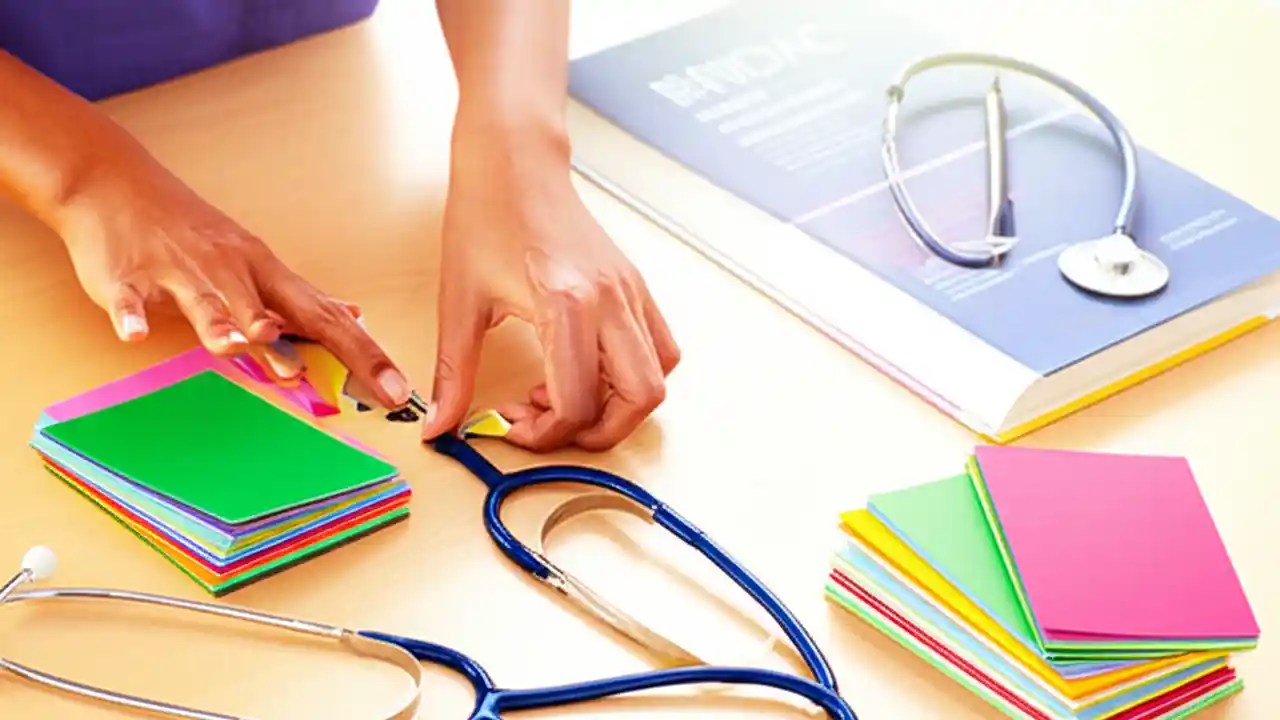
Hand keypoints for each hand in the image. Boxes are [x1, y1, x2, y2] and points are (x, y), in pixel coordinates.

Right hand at [54, 153, 411, 407]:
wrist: (115, 182)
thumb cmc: (193, 231)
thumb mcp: (257, 261)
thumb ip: (301, 299)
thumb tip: (354, 316)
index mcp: (267, 274)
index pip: (327, 318)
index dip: (364, 355)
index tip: (398, 391)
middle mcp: (231, 271)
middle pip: (275, 310)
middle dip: (306, 343)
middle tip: (324, 375)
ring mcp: (178, 272)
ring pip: (205, 303)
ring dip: (222, 324)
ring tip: (238, 344)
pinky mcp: (126, 276)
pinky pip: (129, 300)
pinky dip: (132, 315)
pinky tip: (137, 333)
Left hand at [421, 127, 679, 450]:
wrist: (514, 160)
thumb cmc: (485, 217)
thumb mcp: (459, 302)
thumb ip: (452, 373)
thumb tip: (438, 427)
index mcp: (565, 303)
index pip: (577, 402)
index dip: (544, 434)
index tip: (511, 425)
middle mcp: (610, 300)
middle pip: (640, 399)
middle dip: (597, 432)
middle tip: (548, 425)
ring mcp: (630, 292)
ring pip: (657, 377)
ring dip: (617, 403)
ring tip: (563, 392)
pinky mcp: (635, 287)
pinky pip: (658, 349)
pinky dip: (631, 375)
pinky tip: (583, 367)